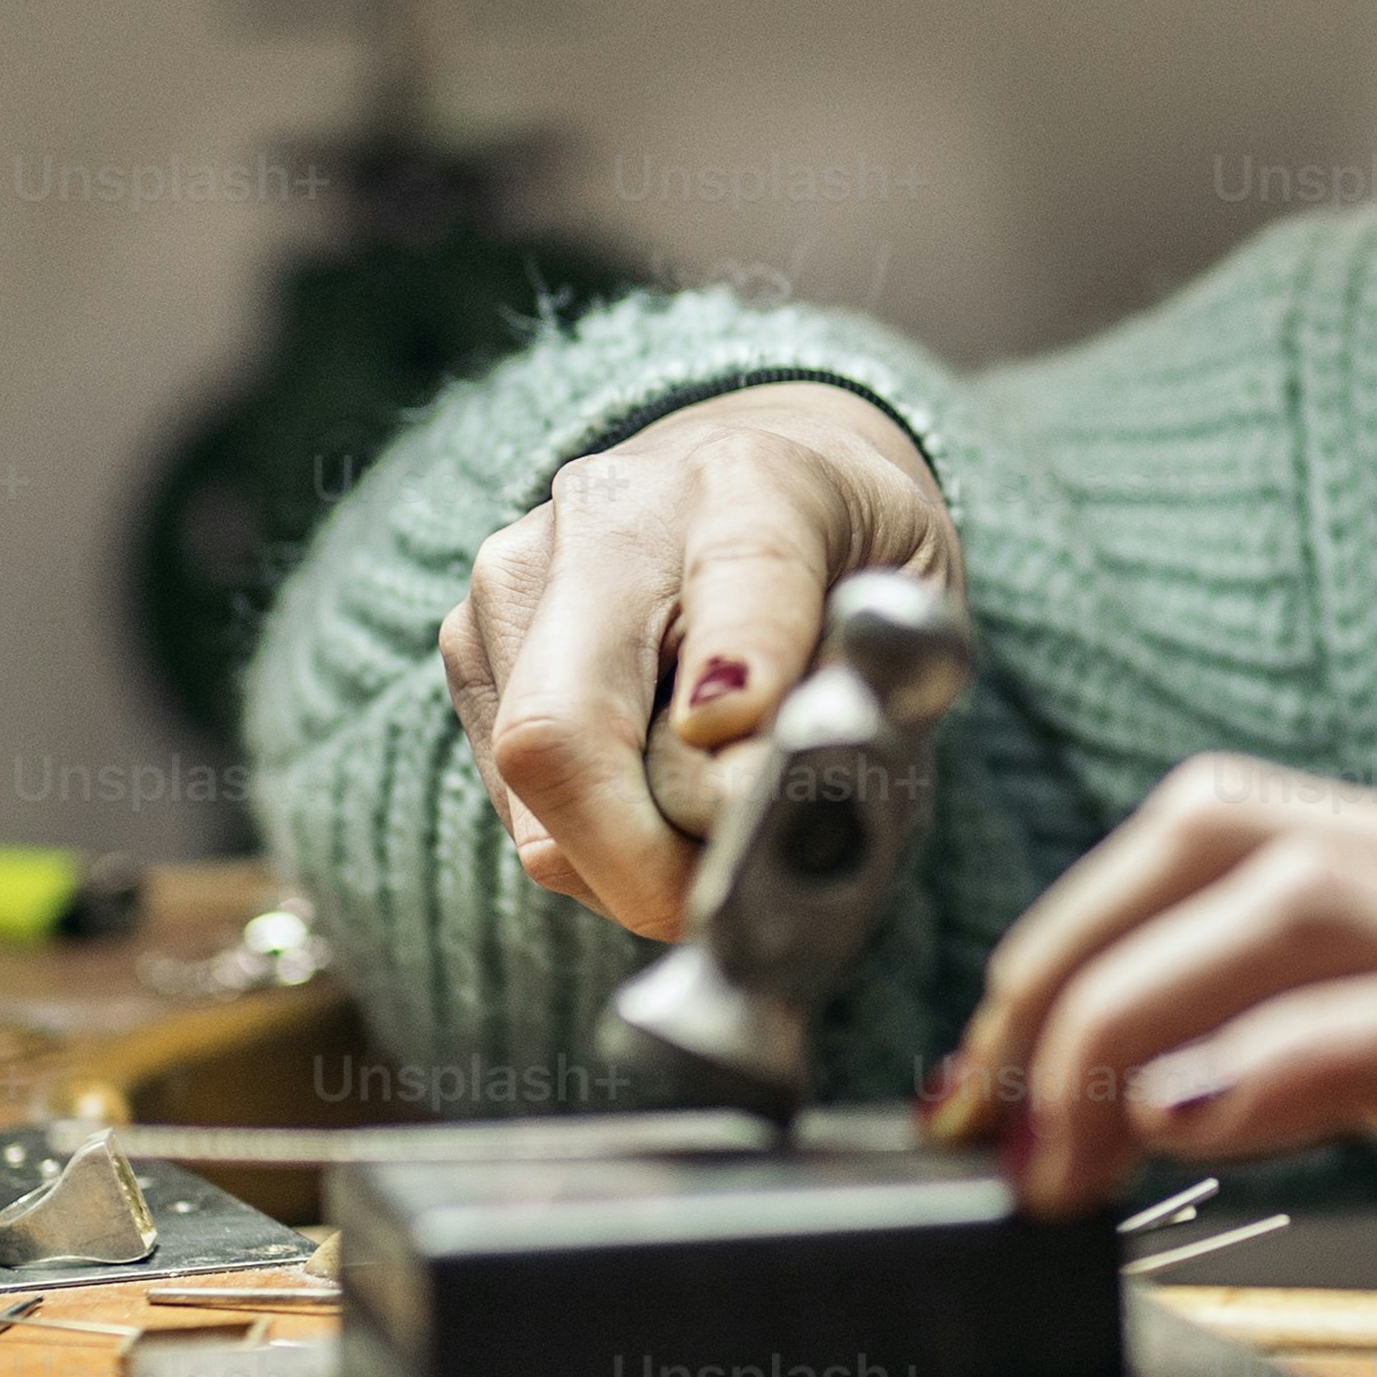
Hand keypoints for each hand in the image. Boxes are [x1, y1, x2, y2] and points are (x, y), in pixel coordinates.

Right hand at [438, 381, 956, 937]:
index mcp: (750, 483)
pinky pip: (515, 807)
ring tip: (710, 834)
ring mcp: (513, 577)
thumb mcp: (910, 607)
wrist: (751, 468)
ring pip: (532, 797)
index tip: (747, 754)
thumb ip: (865, 699)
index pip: (743, 581)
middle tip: (723, 908)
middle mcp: (607, 517)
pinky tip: (655, 801)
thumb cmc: (849, 560)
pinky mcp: (466, 643)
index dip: (742, 675)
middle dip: (643, 867)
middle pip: (562, 733)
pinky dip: (593, 845)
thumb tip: (769, 808)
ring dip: (624, 865)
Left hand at [924, 760, 1376, 1376]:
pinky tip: (1174, 1137)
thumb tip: (1286, 1116)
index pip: (1253, 848)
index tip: (990, 1094)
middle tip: (964, 1124)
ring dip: (1117, 1016)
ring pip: (1293, 897)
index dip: (1084, 946)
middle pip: (1225, 835)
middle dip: (1051, 961)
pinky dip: (1271, 1061)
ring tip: (1031, 1151)